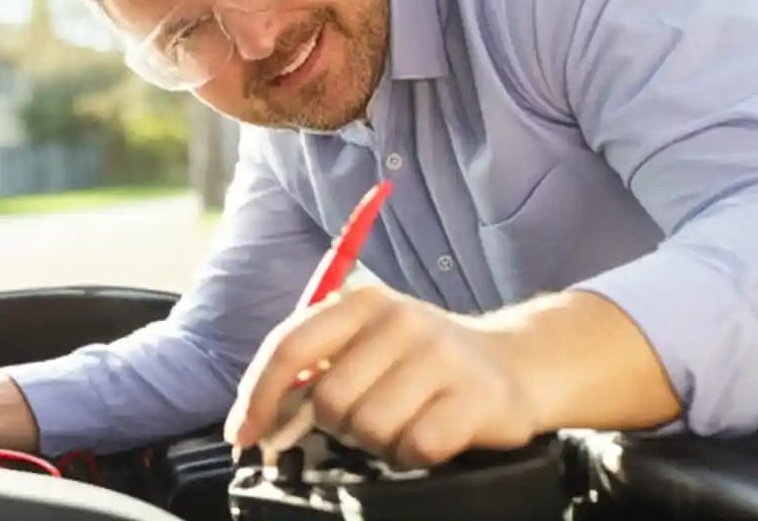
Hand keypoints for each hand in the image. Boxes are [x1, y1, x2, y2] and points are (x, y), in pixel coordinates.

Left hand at [225, 284, 539, 468]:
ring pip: (369, 427)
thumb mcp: (366, 344)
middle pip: (329, 400)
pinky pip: (416, 445)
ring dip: (379, 442)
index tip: (242, 436)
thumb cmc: (422, 361)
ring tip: (404, 423)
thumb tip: (257, 419)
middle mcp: (400, 320)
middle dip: (338, 426)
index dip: (257, 395)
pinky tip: (432, 435)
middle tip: (368, 419)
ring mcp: (441, 356)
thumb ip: (315, 368)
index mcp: (361, 302)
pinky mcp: (475, 396)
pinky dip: (415, 454)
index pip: (290, 347)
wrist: (515, 363)